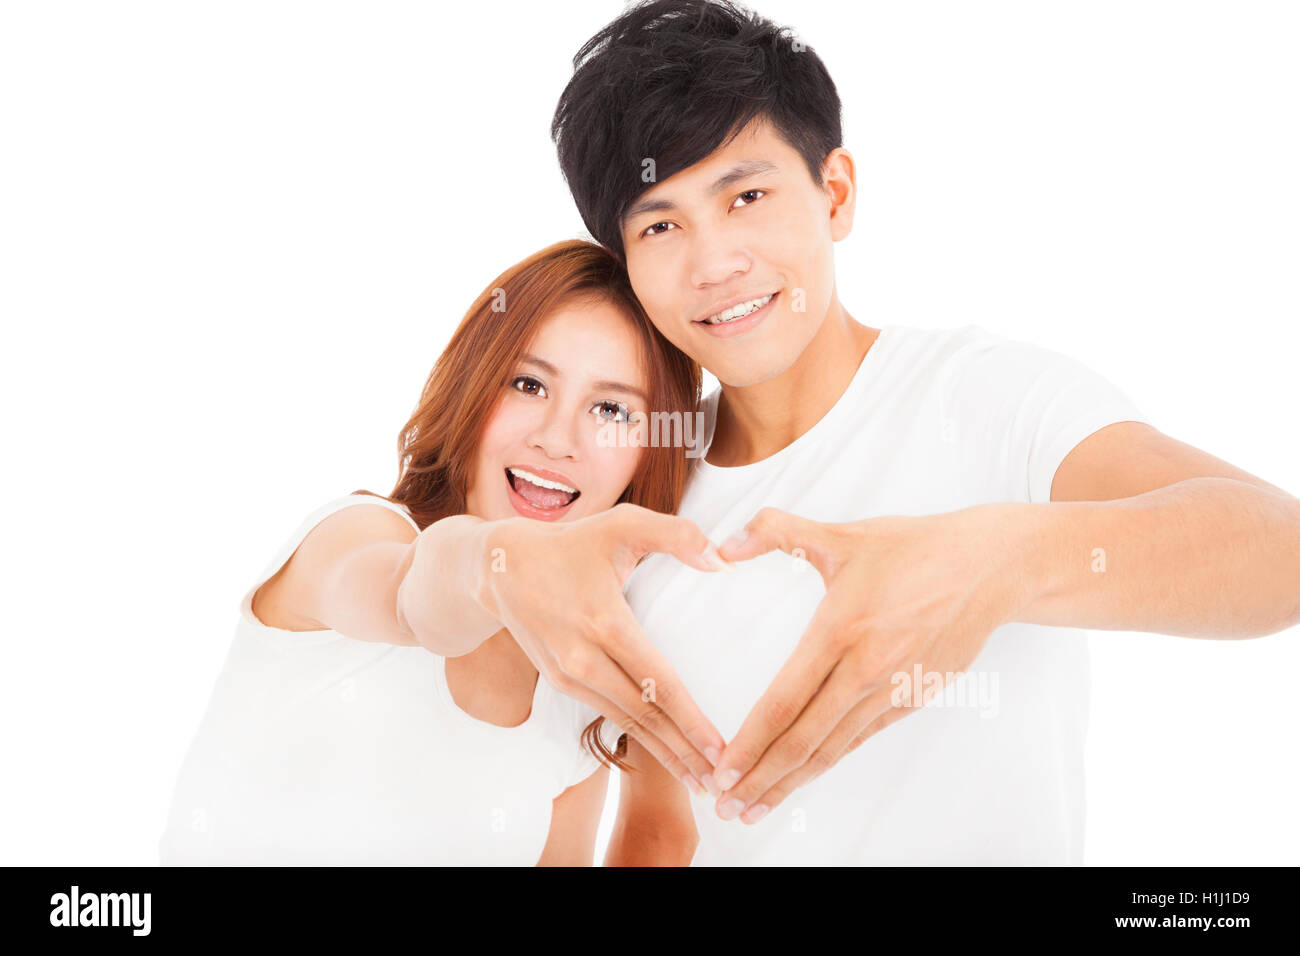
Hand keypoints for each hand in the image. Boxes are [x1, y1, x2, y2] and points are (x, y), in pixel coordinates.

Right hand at [477, 502, 730, 792]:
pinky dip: (639, 737)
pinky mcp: (560, 681)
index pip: (657, 683)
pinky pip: (608, 714)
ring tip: (700, 780)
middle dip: (683, 752)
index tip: (721, 748)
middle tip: (722, 782)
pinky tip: (664, 753)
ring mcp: (568, 674)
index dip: (690, 720)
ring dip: (663, 753)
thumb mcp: (623, 524)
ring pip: (625, 722)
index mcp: (604, 622)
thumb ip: (676, 534)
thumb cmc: (571, 543)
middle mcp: (583, 657)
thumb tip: (723, 562)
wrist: (500, 567)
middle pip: (644, 715)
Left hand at [709, 503, 1034, 822]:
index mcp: (841, 630)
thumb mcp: (841, 535)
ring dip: (792, 780)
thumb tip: (723, 545)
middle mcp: (866, 669)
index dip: (751, 741)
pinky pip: (862, 738)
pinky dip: (830, 762)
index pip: (785, 700)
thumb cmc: (915, 548)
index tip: (723, 770)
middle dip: (762, 777)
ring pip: (833, 747)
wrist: (989, 567)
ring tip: (757, 805)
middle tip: (726, 806)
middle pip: (804, 739)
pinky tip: (806, 776)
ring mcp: (892, 688)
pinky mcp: (912, 697)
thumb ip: (776, 532)